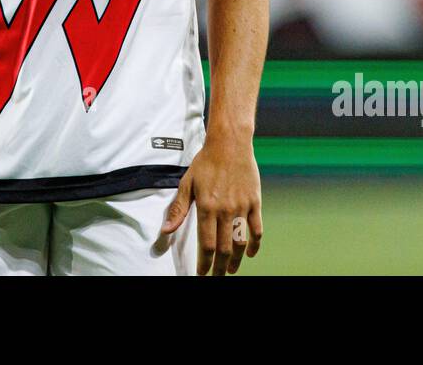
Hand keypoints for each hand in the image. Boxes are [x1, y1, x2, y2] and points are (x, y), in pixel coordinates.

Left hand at [159, 132, 262, 274]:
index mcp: (207, 207)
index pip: (206, 244)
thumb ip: (178, 209)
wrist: (230, 144)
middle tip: (216, 277)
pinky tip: (250, 252)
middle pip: (224, 248)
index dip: (204, 263)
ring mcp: (242, 207)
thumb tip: (165, 231)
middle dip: (219, 267)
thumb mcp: (187, 183)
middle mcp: (226, 210)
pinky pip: (257, 229)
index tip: (201, 274)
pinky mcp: (255, 202)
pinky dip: (255, 244)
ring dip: (236, 260)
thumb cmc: (206, 162)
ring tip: (231, 270)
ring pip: (241, 242)